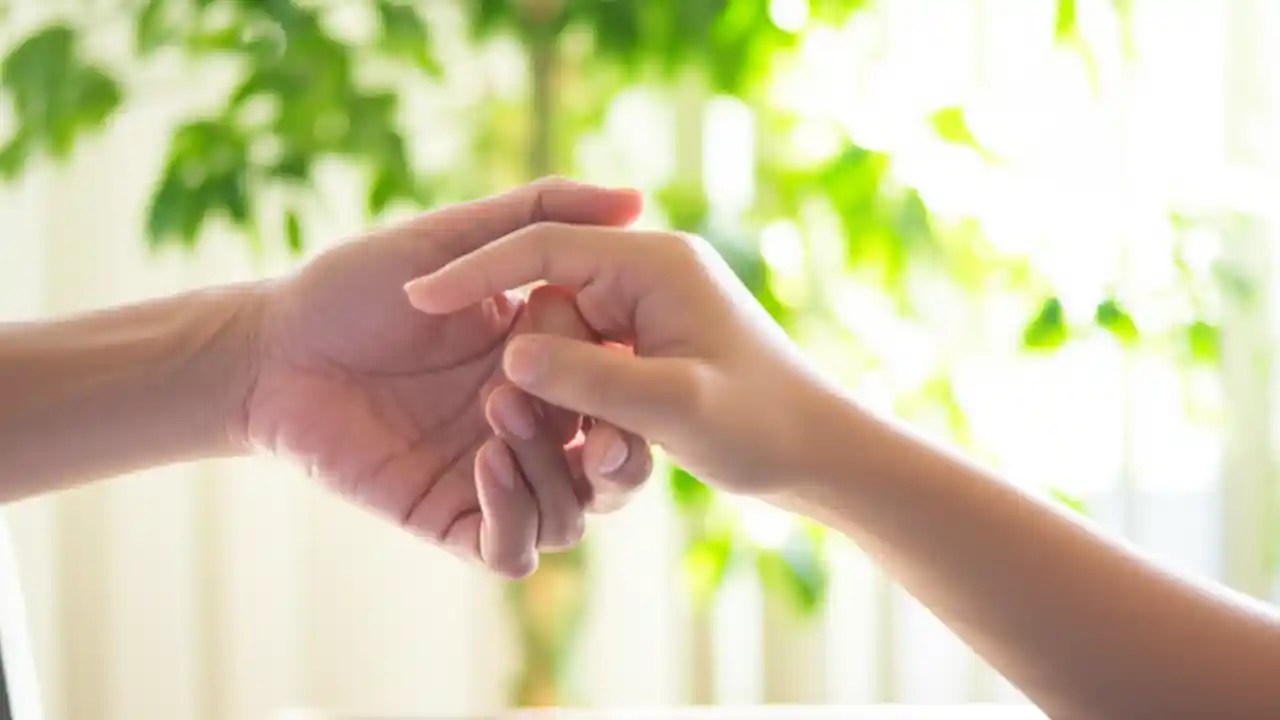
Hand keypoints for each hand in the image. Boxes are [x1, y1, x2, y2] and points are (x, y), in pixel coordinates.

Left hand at [242, 181, 651, 577]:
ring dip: (553, 468)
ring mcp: (492, 478)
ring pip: (573, 513)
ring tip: (503, 409)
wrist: (271, 349)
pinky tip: (486, 458)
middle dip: (611, 440)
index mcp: (545, 366)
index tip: (606, 338)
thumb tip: (637, 199)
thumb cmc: (353, 288)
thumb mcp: (454, 238)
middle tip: (580, 401)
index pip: (624, 392)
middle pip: (614, 466)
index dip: (629, 377)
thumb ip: (541, 213)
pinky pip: (513, 550)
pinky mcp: (449, 518)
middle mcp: (530, 427)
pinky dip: (516, 513)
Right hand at [404, 224, 835, 496]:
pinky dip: (589, 405)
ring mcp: (646, 312)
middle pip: (545, 303)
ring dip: (571, 398)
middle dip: (545, 369)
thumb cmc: (764, 425)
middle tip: (581, 426)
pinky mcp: (648, 347)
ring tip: (622, 445)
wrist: (823, 452)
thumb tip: (511, 357)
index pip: (540, 247)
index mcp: (652, 264)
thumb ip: (589, 380)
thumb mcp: (675, 407)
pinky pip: (587, 366)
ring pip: (561, 343)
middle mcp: (646, 277)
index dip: (475, 272)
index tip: (421, 300)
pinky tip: (622, 442)